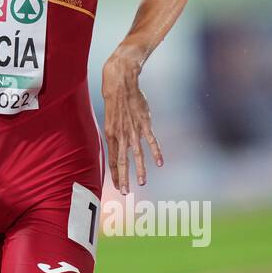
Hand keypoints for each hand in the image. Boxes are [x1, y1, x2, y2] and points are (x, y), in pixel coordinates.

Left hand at [101, 50, 161, 193]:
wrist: (120, 79)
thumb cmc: (114, 97)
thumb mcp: (110, 117)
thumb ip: (116, 132)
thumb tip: (119, 143)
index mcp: (110, 133)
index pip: (112, 158)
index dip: (115, 173)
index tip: (117, 186)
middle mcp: (120, 134)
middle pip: (121, 160)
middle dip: (123, 177)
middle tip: (125, 192)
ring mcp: (133, 129)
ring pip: (136, 154)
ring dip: (139, 170)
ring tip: (141, 184)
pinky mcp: (144, 122)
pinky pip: (150, 140)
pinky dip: (156, 151)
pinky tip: (160, 163)